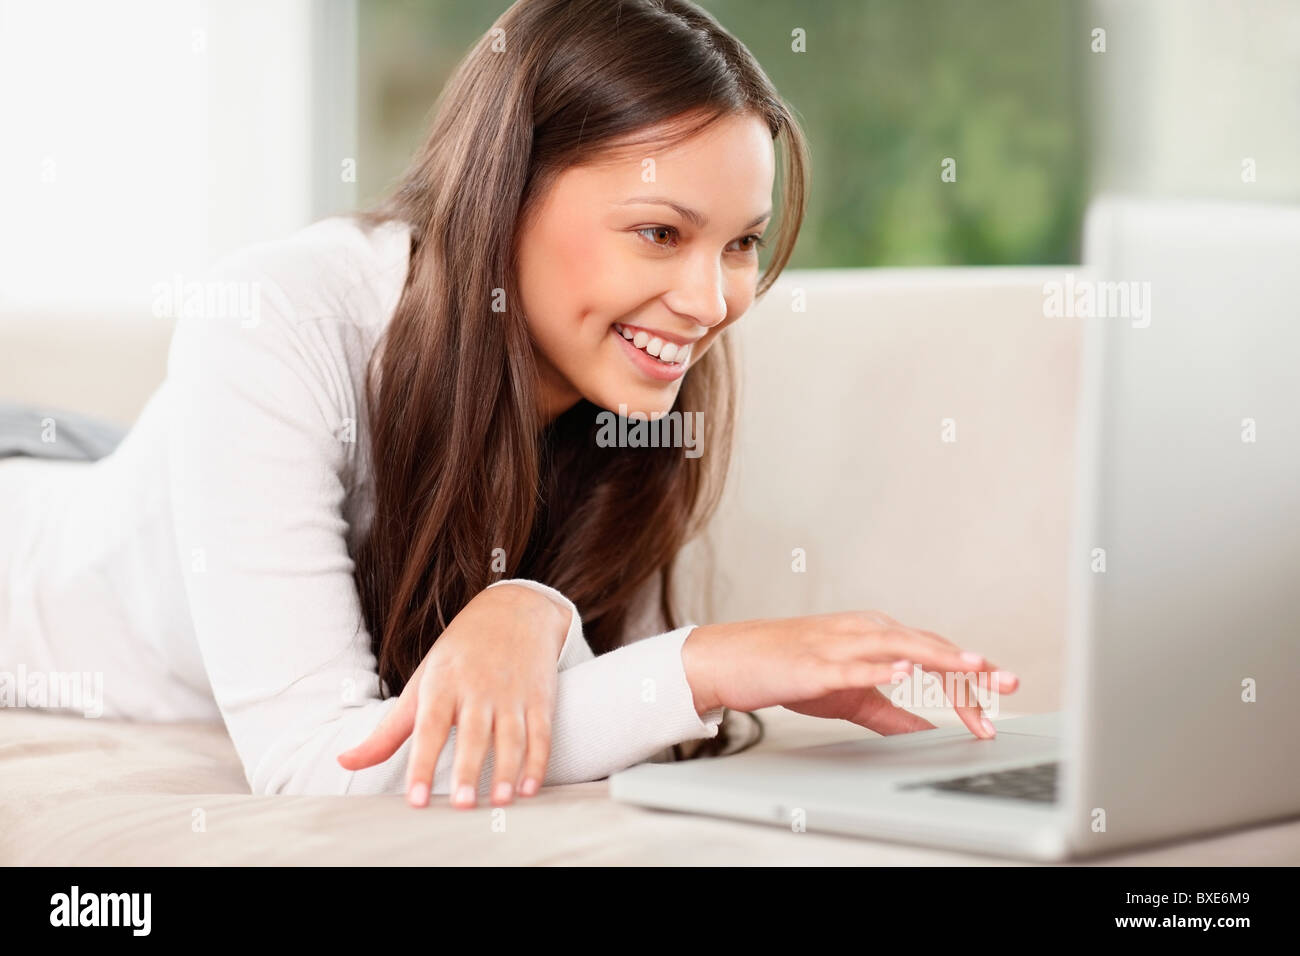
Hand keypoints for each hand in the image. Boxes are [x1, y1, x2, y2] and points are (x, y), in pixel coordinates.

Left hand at [336, 583, 569, 808]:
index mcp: (442, 685)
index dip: (422, 765)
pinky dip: (538, 761)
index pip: (428, 729)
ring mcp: (511, 693)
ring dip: (509, 770)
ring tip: (502, 802)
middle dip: (469, 770)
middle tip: (464, 805)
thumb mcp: (421, 684)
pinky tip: (530, 788)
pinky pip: (541, 733)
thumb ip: (388, 730)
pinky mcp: (540, 697)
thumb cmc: (459, 655)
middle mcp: (477, 688)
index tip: (416, 799)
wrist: (513, 609)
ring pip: (512, 735)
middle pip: (473, 734)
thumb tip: (344, 761)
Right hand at [681, 611, 1018, 738]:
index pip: (935, 655)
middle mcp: (865, 631)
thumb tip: (932, 729)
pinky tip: (905, 670)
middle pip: (928, 647)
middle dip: (970, 668)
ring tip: (973, 668)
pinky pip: (854, 664)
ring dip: (939, 658)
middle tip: (1007, 684)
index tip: (999, 701)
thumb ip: (893, 712)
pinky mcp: (815, 662)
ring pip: (899, 646)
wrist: (733, 660)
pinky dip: (882, 666)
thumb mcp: (851, 695)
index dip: (968, 679)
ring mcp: (840, 643)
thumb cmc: (789, 670)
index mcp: (878, 635)